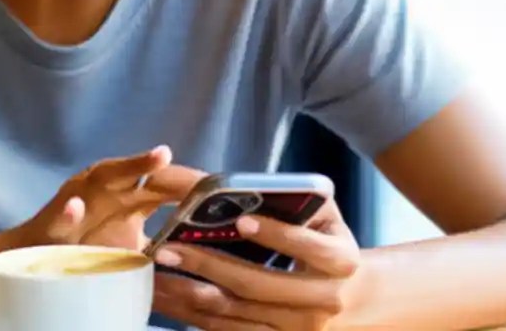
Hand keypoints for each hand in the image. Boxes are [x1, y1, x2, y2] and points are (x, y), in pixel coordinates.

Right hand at [16, 146, 204, 250]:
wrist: (38, 257)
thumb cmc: (89, 244)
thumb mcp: (131, 244)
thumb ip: (160, 242)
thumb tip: (198, 251)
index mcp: (126, 195)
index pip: (161, 184)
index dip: (186, 182)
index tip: (217, 186)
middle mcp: (105, 190)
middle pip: (135, 171)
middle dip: (156, 164)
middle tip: (177, 155)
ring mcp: (79, 202)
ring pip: (101, 179)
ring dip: (127, 167)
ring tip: (156, 157)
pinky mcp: (54, 223)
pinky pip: (61, 218)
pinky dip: (69, 212)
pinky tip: (77, 206)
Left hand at [152, 198, 367, 329]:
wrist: (350, 296)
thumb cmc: (326, 242)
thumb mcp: (325, 217)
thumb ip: (298, 200)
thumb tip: (249, 188)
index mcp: (341, 261)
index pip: (308, 247)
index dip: (277, 235)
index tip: (241, 220)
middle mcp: (323, 300)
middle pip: (257, 285)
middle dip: (208, 265)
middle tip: (168, 249)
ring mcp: (297, 328)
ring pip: (234, 313)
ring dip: (188, 293)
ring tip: (155, 273)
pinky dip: (192, 315)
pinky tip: (167, 298)